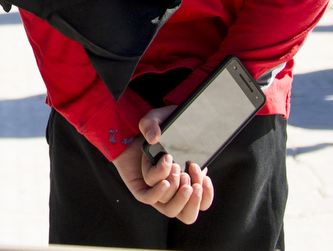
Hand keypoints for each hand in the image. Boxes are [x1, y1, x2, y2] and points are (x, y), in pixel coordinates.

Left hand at [111, 105, 214, 222]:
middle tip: (190, 177)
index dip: (206, 195)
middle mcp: (172, 191)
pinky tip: (164, 181)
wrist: (127, 129)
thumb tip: (154, 139)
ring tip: (177, 170)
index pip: (201, 202)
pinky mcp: (139, 189)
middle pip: (187, 214)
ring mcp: (155, 192)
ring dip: (176, 194)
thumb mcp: (156, 119)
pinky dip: (158, 193)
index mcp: (185, 182)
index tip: (204, 176)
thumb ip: (155, 123)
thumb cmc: (149, 128)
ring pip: (170, 209)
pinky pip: (149, 199)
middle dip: (193, 200)